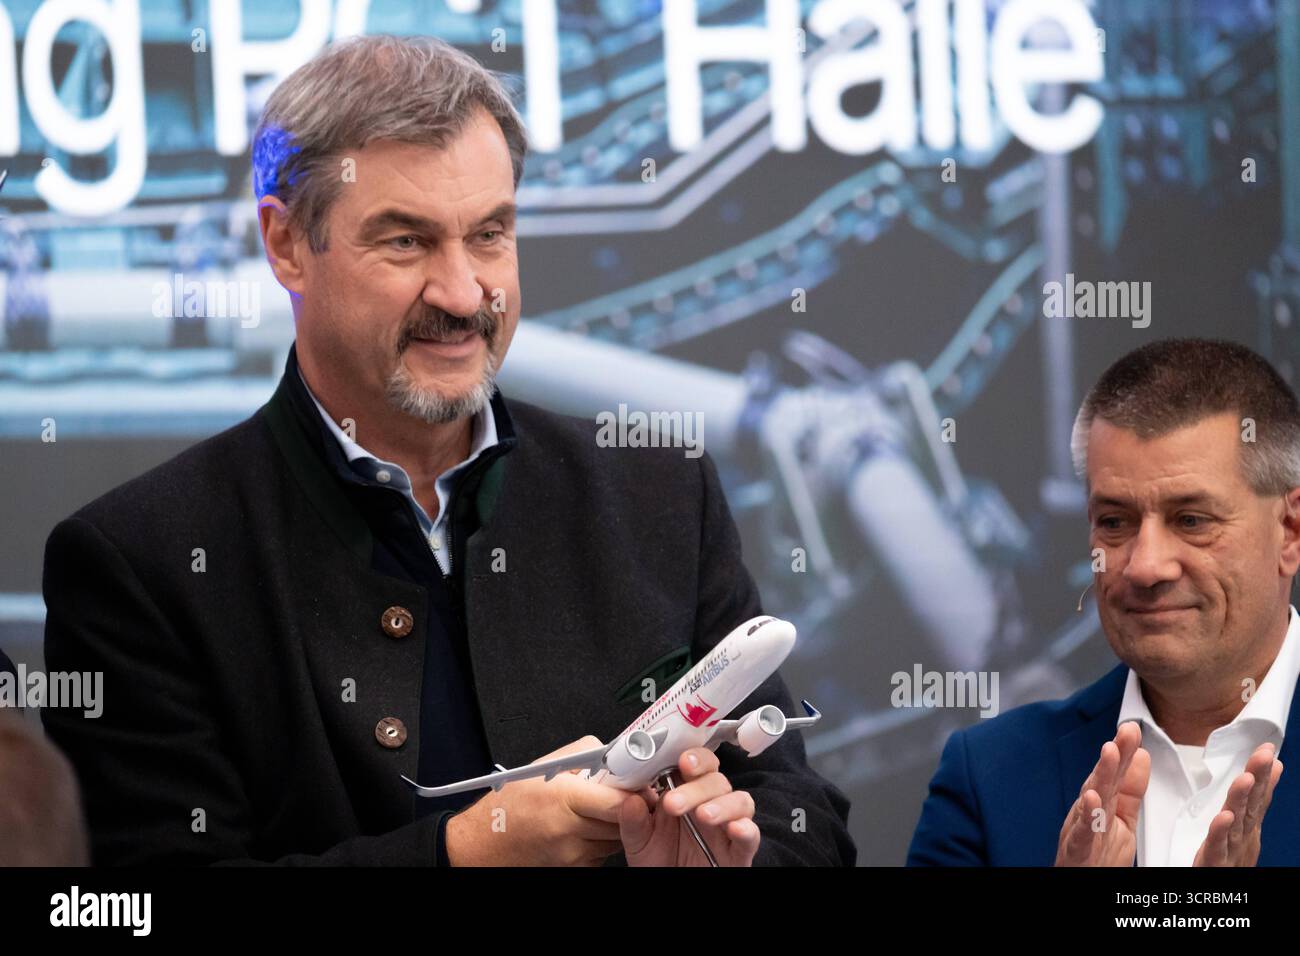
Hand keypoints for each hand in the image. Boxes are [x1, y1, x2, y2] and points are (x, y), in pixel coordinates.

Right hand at [444, 736, 625, 865]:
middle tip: (621, 791)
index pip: (619, 801)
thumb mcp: (544, 765)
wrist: (484, 842)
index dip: (634, 790)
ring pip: (616, 838)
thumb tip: (613, 753)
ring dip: (616, 823)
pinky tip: (585, 826)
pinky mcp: (575, 868)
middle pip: (623, 821)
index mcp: (564, 799)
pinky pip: (603, 852)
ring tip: (596, 808)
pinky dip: (601, 839)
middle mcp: (569, 831)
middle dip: (628, 805)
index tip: (637, 781)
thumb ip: (585, 753)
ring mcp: (573, 854)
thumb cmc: (510, 804)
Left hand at [619, 746, 760, 865]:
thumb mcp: (639, 841)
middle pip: (716, 780)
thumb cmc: (658, 860)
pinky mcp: (739, 851)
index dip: (695, 758)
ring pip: (740, 801)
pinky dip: (746, 829)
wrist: (670, 887)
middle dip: (696, 788)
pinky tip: (735, 828)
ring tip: (703, 815)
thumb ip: (634, 821)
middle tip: (673, 803)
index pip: (698, 764)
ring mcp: (727, 827)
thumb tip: (630, 800)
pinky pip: (752, 835)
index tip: (681, 761)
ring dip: (723, 804)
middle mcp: (710, 804)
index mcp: (687, 793)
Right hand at [1056, 721, 1149, 865]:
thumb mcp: (1122, 819)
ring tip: (1110, 752)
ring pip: (1091, 800)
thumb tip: (1140, 756)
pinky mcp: (1078, 850)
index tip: (1133, 729)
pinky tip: (1091, 799)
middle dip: (1114, 756)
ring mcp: (1082, 829)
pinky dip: (1086, 816)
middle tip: (1125, 732)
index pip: (1116, 774)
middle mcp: (1090, 812)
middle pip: (1103, 781)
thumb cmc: (1097, 857)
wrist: (1080, 885)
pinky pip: (1082, 832)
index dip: (1124, 751)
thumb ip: (1130, 790)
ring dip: (1100, 775)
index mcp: (1103, 804)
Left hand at [1193, 743, 1282, 866]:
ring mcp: (1231, 849)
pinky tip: (1224, 817)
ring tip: (1246, 778)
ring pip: (1237, 821)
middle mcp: (1243, 835)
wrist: (1221, 886)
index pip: (1258, 795)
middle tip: (1264, 755)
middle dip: (1258, 778)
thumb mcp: (1245, 825)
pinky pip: (1216, 845)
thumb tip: (1270, 769)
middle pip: (1252, 804)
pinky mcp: (1214, 861)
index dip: (1263, 773)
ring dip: (1241, 799)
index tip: (1267, 748)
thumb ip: (1255, 799)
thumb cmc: (1231, 857)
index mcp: (1248, 825)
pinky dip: (1221, 831)